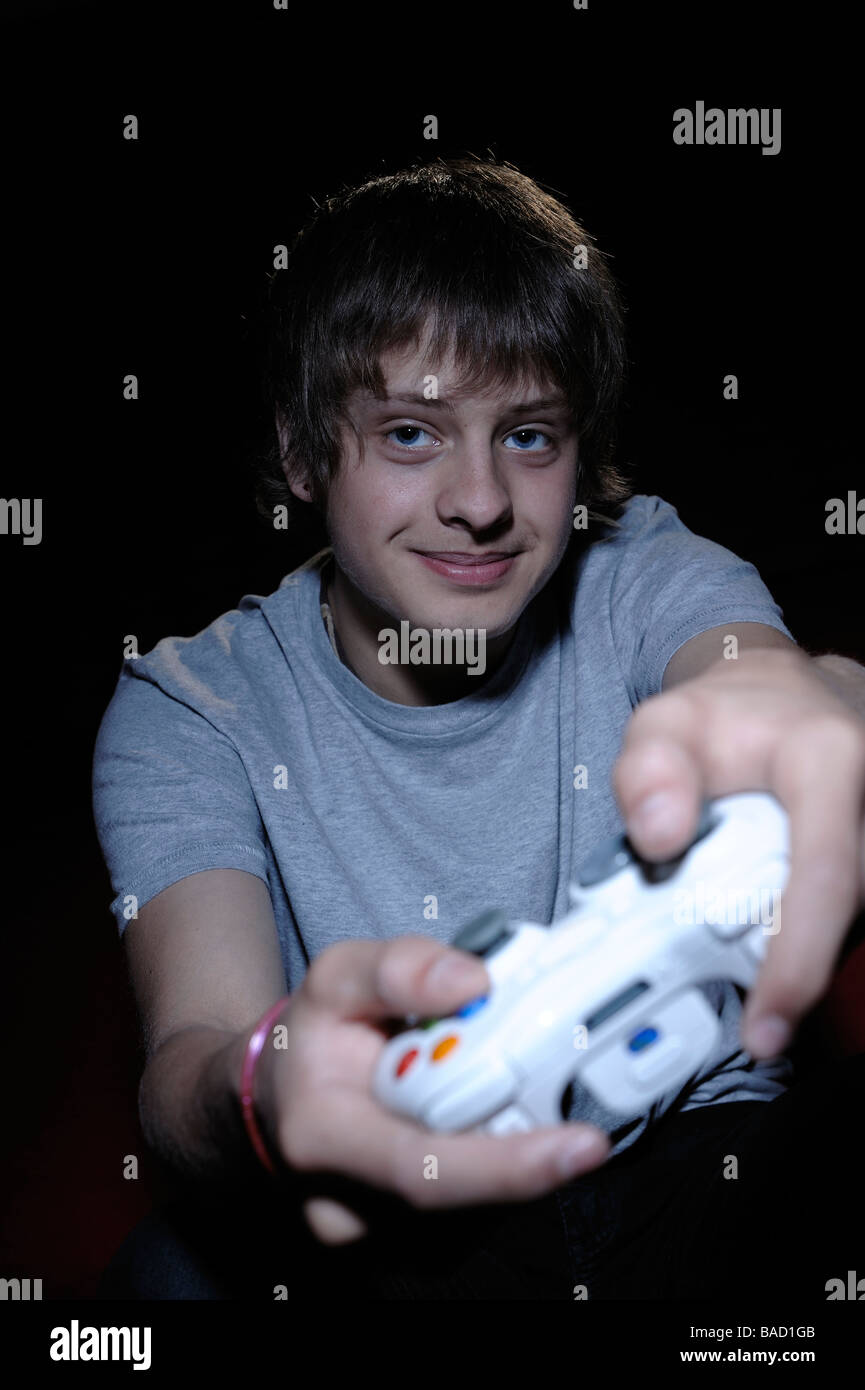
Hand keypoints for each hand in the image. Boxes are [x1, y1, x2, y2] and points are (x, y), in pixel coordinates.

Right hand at [255, 935, 609, 1244]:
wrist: (284, 1101)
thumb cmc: (315, 1039)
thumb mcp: (334, 977)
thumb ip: (399, 967)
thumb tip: (473, 981)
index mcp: (323, 1136)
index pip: (420, 1168)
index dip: (506, 1166)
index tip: (582, 1146)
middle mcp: (348, 1205)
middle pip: (468, 1195)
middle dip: (531, 1150)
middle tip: (581, 1120)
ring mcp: (381, 1235)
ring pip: (480, 1206)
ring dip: (512, 1149)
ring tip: (507, 1092)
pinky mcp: (411, 1245)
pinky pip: (478, 1211)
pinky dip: (500, 1160)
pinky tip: (488, 1121)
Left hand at [612, 646, 864, 1058]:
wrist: (790, 699)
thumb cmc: (729, 716)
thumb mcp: (664, 723)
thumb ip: (647, 771)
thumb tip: (660, 838)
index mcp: (828, 760)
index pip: (824, 872)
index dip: (798, 956)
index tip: (767, 1020)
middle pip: (838, 912)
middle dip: (782, 963)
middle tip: (734, 999)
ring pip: (841, 923)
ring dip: (788, 945)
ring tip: (729, 937)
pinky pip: (838, 916)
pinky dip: (796, 932)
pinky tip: (758, 921)